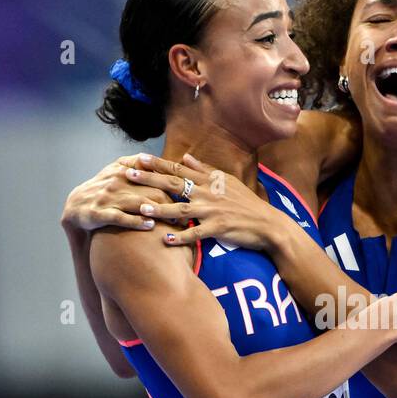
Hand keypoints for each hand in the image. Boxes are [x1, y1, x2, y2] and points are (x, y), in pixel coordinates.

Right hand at [60, 154, 184, 234]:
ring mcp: (108, 197)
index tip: (192, 190)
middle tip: (190, 212)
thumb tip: (166, 160)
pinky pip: (121, 217)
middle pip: (152, 188)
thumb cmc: (105, 189)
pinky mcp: (100, 213)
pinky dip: (136, 221)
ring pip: (139, 203)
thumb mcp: (119, 171)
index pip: (154, 171)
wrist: (76, 206)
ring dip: (160, 212)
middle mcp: (117, 180)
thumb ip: (139, 164)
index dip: (174, 180)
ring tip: (176, 220)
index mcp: (124, 168)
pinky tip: (150, 225)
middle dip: (173, 201)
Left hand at [134, 153, 288, 254]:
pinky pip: (196, 234)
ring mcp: (213, 211)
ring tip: (142, 208)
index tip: (138, 158)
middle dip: (150, 179)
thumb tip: (186, 157)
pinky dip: (181, 237)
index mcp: (209, 180)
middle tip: (129, 175)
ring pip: (181, 209)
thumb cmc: (246, 203)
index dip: (158, 163)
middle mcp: (208, 193)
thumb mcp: (227, 181)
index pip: (179, 168)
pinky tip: (166, 240)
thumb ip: (205, 170)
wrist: (267, 223)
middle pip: (174, 184)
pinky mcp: (218, 228)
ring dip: (161, 208)